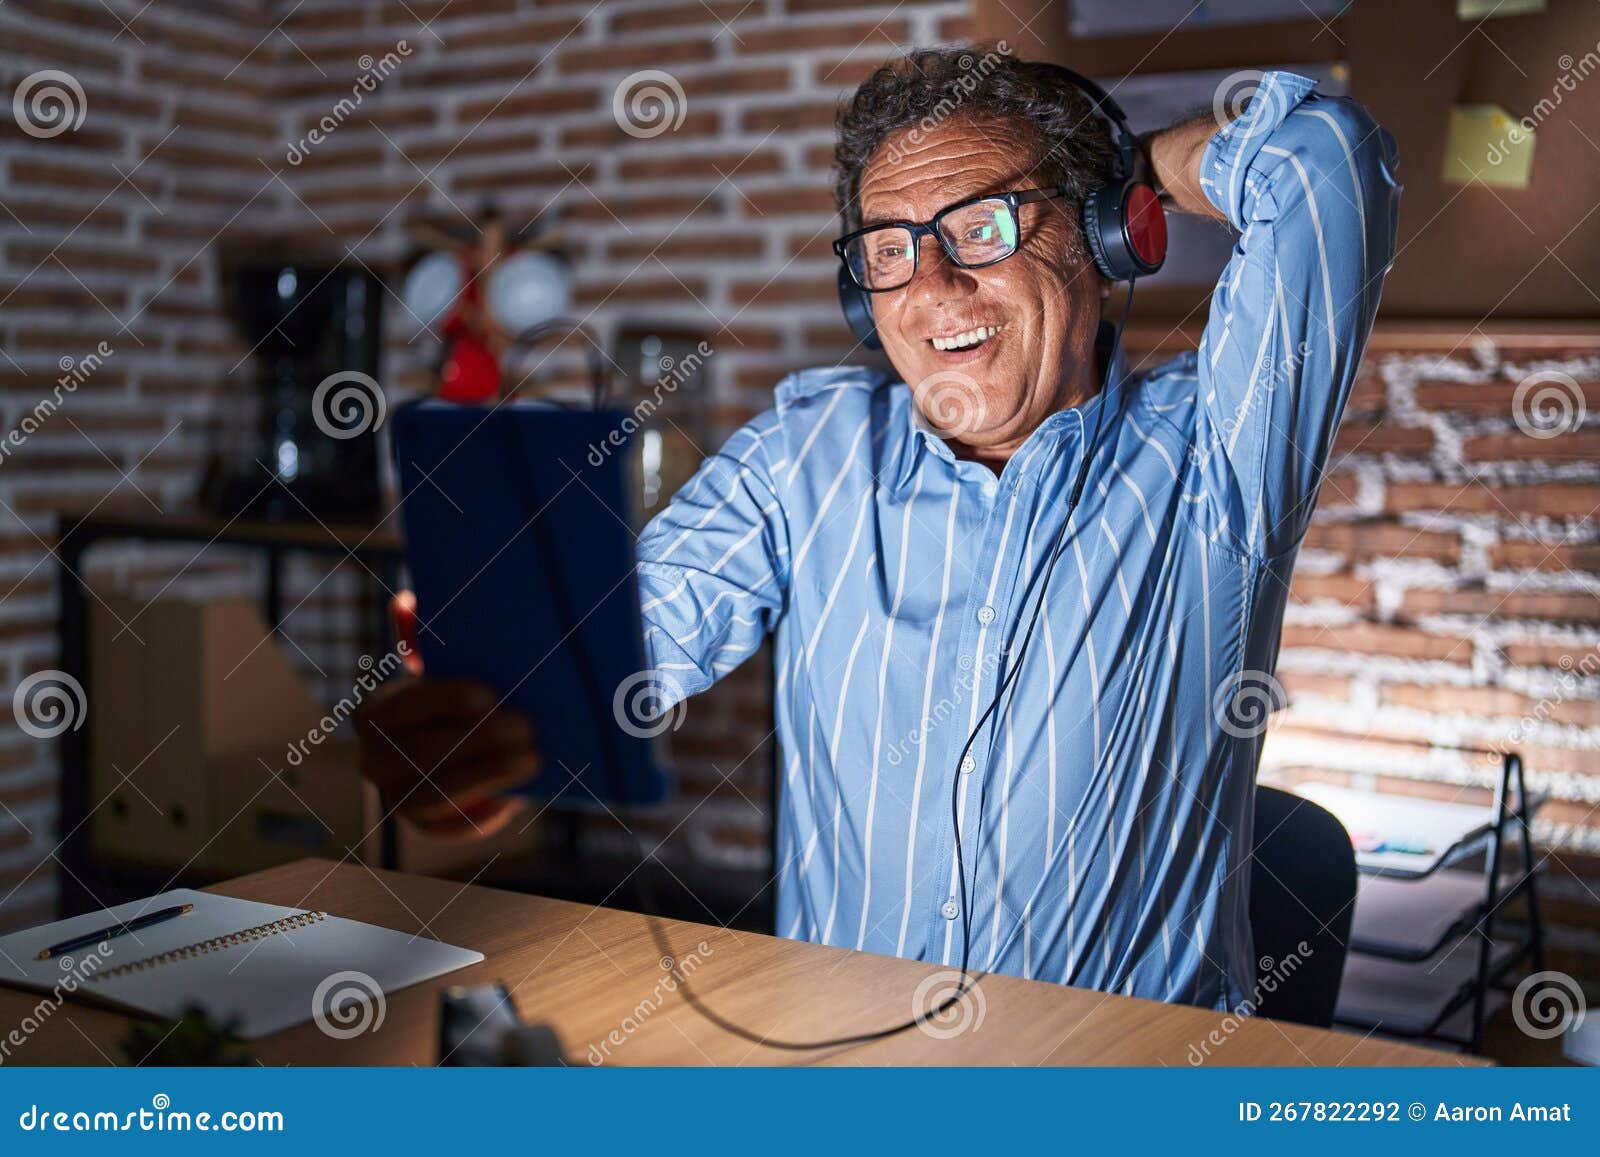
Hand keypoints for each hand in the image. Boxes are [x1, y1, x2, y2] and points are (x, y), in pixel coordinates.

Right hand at [355, 594, 539, 839]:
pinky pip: (452, 829)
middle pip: (425, 753)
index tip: (490, 694)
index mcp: (374, 712)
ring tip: (532, 758)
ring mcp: (396, 797)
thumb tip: (409, 604)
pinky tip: (514, 800)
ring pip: (437, 794)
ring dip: (488, 775)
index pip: (407, 705)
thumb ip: (424, 636)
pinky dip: (483, 818)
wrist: (452, 742)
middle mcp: (374, 758)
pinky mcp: (425, 826)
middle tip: (526, 726)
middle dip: (479, 740)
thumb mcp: (439, 663)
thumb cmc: (452, 693)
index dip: (447, 700)